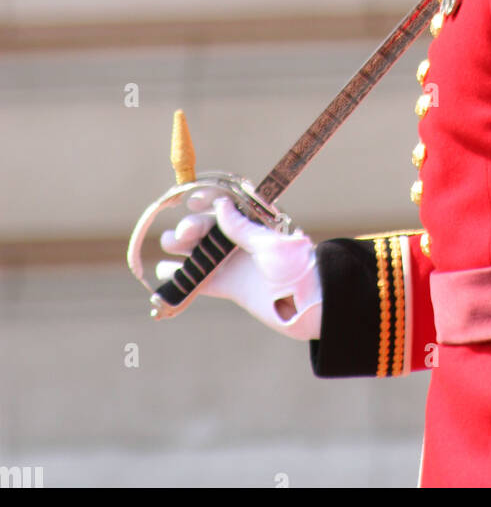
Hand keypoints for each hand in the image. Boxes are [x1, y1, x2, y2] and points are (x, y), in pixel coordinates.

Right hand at [158, 192, 321, 339]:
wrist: (310, 305)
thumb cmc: (296, 267)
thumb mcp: (269, 245)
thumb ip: (242, 229)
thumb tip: (219, 205)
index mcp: (255, 224)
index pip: (227, 207)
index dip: (208, 201)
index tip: (191, 201)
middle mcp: (242, 241)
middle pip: (209, 230)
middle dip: (191, 229)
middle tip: (180, 236)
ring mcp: (235, 264)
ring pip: (202, 253)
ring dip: (182, 248)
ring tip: (167, 245)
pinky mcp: (231, 287)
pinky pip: (202, 280)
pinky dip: (183, 277)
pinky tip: (164, 272)